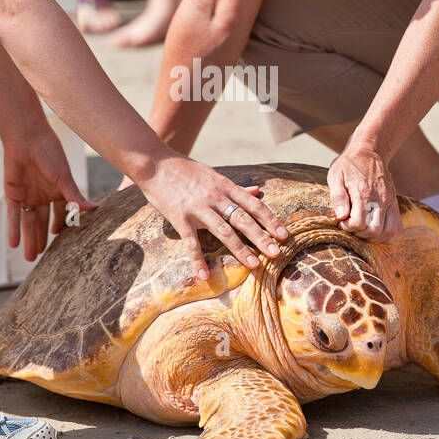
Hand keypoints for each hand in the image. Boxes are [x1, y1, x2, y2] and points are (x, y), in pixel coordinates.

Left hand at [3, 126, 96, 260]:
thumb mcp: (64, 177)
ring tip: (30, 258)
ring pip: (28, 222)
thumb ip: (74, 196)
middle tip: (43, 259)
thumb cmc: (50, 153)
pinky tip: (14, 244)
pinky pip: (12, 215)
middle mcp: (42, 195)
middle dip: (43, 240)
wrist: (27, 138)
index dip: (62, 228)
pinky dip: (13, 229)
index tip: (65, 246)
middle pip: (43, 222)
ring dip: (29, 239)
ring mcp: (27, 195)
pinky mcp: (13, 194)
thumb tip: (94, 209)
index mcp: (58, 190)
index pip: (61, 214)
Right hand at [138, 155, 288, 279]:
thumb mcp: (214, 175)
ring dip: (240, 249)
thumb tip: (258, 190)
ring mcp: (198, 207)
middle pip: (243, 219)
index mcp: (225, 186)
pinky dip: (197, 260)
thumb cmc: (185, 170)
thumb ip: (235, 187)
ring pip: (223, 230)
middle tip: (276, 253)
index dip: (270, 219)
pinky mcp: (180, 217)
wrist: (154, 163)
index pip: (253, 204)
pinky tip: (204, 275)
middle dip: (261, 237)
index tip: (283, 234)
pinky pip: (191, 242)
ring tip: (254, 265)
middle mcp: (215, 197)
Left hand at [327, 146, 402, 239]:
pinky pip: (397, 226)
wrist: (368, 151)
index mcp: (364, 193)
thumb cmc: (349, 164)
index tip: (341, 221)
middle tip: (351, 225)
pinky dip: (387, 234)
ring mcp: (390, 201)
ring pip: (389, 232)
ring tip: (362, 229)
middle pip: (374, 231)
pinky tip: (375, 228)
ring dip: (374, 237)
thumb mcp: (336, 175)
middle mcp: (380, 199)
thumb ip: (337, 197)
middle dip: (360, 234)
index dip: (347, 227)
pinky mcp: (394, 202)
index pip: (358, 223)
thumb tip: (341, 216)